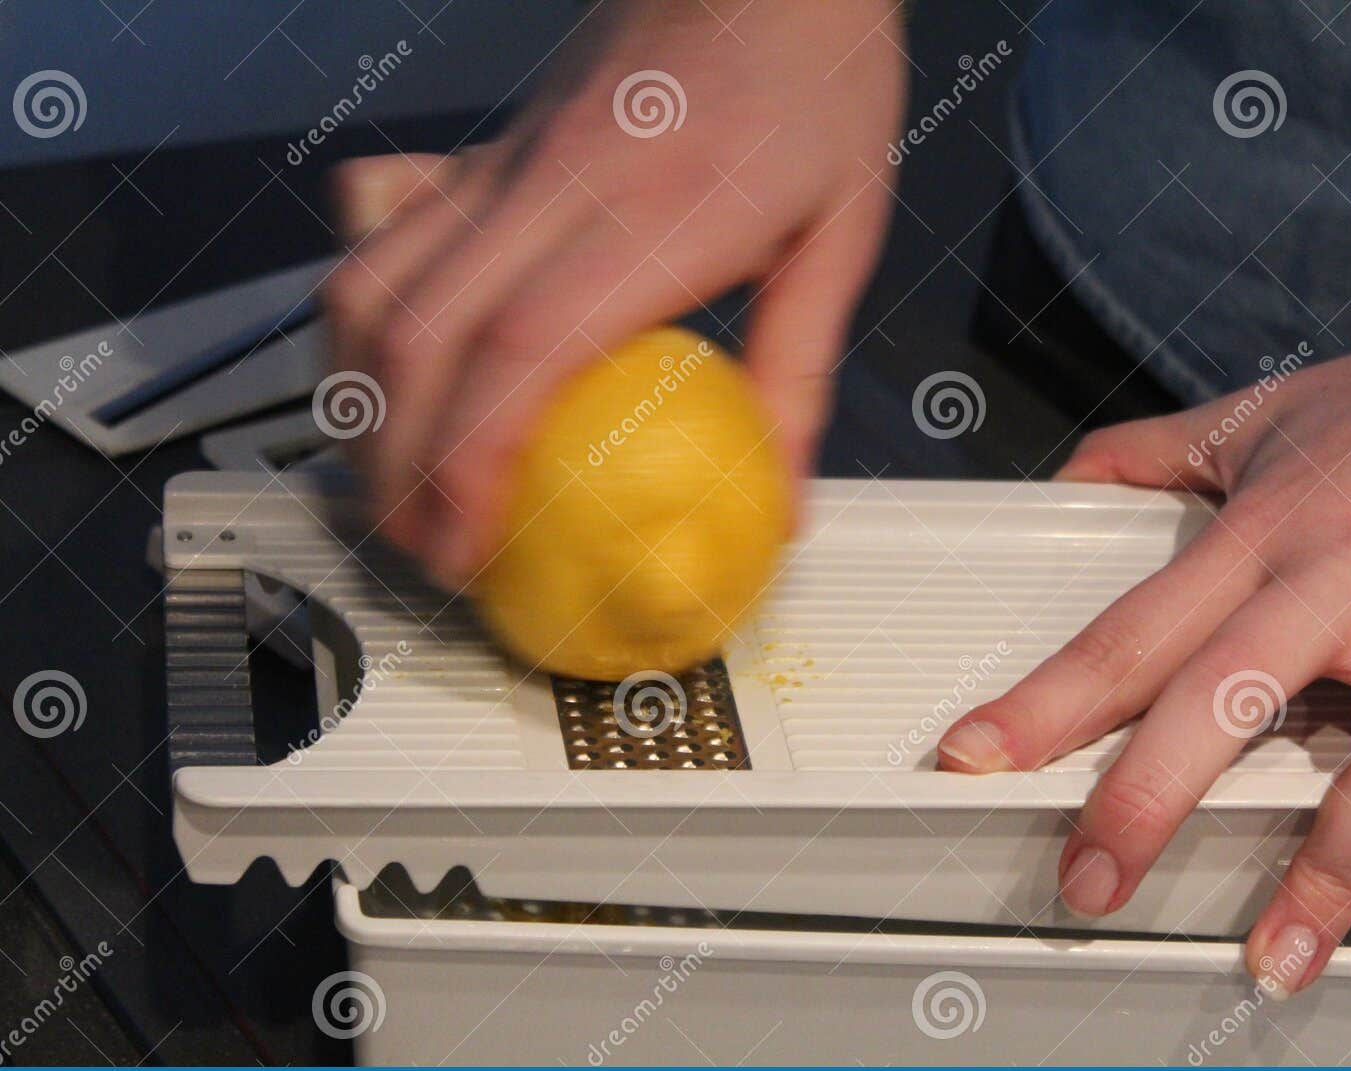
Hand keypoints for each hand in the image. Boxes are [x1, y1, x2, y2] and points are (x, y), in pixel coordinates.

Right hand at [324, 0, 903, 585]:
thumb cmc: (812, 81)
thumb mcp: (839, 235)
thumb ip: (799, 376)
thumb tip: (778, 506)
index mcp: (652, 214)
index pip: (522, 349)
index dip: (472, 463)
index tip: (470, 547)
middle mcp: (550, 185)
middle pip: (418, 335)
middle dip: (398, 466)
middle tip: (426, 550)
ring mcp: (501, 164)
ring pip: (367, 281)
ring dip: (357, 401)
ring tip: (390, 487)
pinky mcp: (481, 152)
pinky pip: (376, 230)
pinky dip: (353, 313)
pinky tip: (377, 371)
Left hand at [938, 288, 1350, 994]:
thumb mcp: (1270, 412)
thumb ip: (1157, 452)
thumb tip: (1071, 482)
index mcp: (1270, 531)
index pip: (1133, 628)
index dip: (1045, 702)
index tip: (977, 757)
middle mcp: (1350, 585)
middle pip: (1228, 707)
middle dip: (1146, 806)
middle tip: (1091, 882)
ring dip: (1323, 880)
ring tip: (1270, 953)